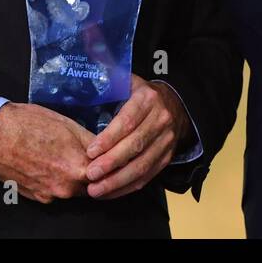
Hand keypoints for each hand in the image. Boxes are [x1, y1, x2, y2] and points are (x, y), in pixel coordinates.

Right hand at [0, 102, 96, 202]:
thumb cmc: (30, 124)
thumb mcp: (68, 125)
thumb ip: (91, 142)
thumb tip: (106, 149)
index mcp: (79, 168)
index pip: (106, 173)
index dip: (107, 163)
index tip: (106, 156)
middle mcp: (66, 187)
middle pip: (90, 184)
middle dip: (89, 172)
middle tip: (81, 154)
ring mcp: (50, 195)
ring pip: (71, 189)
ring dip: (70, 177)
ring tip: (58, 156)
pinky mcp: (36, 197)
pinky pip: (53, 191)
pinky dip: (54, 181)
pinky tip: (45, 163)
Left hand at [84, 75, 191, 198]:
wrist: (175, 105)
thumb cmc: (140, 95)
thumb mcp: (128, 81)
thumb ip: (108, 79)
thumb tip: (86, 70)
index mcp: (147, 99)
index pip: (128, 121)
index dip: (109, 138)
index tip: (90, 151)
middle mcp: (161, 120)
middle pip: (135, 145)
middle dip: (111, 163)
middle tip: (90, 174)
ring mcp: (167, 141)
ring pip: (143, 165)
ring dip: (118, 181)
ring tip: (96, 190)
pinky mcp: (167, 157)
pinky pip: (148, 176)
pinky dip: (128, 187)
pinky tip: (110, 192)